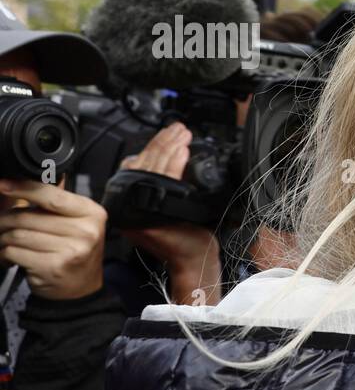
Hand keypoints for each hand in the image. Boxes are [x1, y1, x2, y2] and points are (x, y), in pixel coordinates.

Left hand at [0, 179, 106, 299]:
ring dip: (3, 237)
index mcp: (92, 214)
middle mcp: (86, 232)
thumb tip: (26, 180)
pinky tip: (8, 256)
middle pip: (29, 217)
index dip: (24, 189)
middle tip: (0, 223)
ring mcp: (71, 251)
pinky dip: (4, 253)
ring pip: (18, 234)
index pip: (53, 197)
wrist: (82, 287)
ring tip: (3, 240)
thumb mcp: (76, 222)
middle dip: (6, 219)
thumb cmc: (74, 251)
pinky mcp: (53, 267)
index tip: (3, 184)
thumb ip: (56, 202)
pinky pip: (15, 252)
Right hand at [119, 121, 221, 304]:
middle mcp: (128, 207)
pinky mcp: (154, 214)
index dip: (151, 146)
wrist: (192, 260)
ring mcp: (139, 211)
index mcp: (127, 203)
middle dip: (163, 142)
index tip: (166, 132)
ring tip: (183, 135)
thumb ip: (155, 186)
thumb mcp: (164, 207)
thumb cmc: (183, 236)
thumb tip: (158, 158)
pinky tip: (183, 151)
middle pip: (143, 164)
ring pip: (154, 169)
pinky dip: (175, 163)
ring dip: (170, 147)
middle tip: (178, 129)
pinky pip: (165, 181)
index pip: (135, 165)